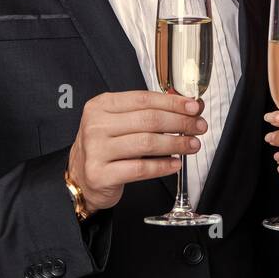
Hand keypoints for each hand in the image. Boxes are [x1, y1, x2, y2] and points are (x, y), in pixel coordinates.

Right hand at [68, 90, 206, 214]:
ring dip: (176, 143)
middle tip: (198, 127)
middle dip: (180, 122)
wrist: (80, 178)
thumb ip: (147, 113)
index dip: (172, 102)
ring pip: (147, 143)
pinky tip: (175, 164)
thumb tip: (185, 107)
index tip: (193, 107)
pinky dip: (162, 166)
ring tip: (191, 145)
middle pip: (148, 120)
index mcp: (101, 106)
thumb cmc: (105, 147)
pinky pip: (140, 168)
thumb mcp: (119, 123)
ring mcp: (96, 150)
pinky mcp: (101, 174)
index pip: (143, 99)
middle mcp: (96, 125)